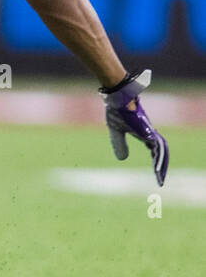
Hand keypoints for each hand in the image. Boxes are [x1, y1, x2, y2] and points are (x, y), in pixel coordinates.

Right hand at [103, 69, 168, 185]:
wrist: (118, 98)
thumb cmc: (117, 111)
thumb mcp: (116, 131)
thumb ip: (119, 143)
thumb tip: (122, 159)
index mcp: (143, 133)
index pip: (154, 150)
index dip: (155, 161)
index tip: (156, 172)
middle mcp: (149, 133)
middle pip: (160, 152)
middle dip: (160, 166)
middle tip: (159, 178)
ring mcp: (149, 131)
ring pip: (161, 150)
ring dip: (160, 164)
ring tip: (158, 176)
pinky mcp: (147, 130)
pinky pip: (156, 145)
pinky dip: (157, 156)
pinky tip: (156, 164)